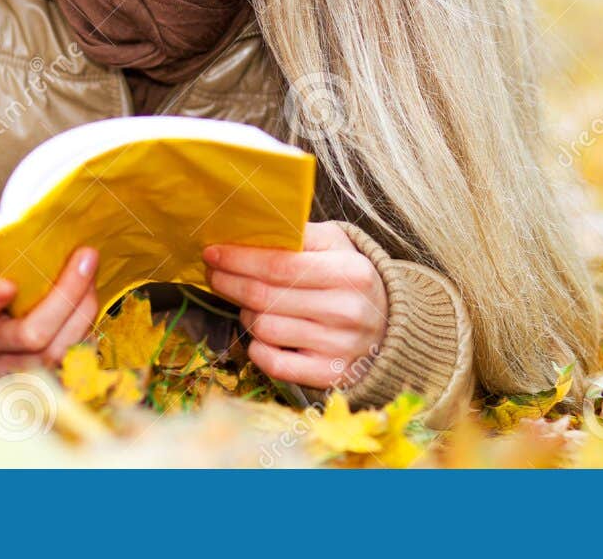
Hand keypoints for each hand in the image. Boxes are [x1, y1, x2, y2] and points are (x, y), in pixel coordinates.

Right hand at [0, 202, 99, 372]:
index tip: (7, 285)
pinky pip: (70, 350)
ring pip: (56, 347)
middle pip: (28, 336)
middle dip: (60, 298)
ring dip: (80, 306)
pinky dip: (85, 319)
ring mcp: (13, 362)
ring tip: (91, 263)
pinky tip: (92, 288)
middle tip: (83, 255)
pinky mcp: (37, 365)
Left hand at [203, 221, 386, 390]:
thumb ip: (301, 234)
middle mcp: (345, 310)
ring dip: (245, 314)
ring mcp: (337, 346)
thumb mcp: (338, 245)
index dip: (240, 260)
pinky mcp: (328, 374)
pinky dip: (257, 349)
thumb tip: (255, 228)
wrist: (388, 326)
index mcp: (348, 272)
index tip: (214, 253)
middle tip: (215, 275)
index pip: (280, 265)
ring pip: (265, 329)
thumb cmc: (351, 279)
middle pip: (267, 297)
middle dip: (231, 284)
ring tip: (248, 303)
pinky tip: (259, 336)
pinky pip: (274, 364)